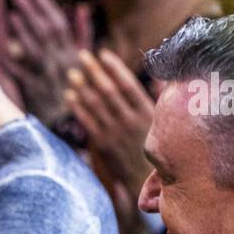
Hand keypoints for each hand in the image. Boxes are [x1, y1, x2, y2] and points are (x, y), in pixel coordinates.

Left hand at [0, 0, 92, 125]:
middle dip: (31, 12)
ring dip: (21, 28)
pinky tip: (3, 40)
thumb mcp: (86, 60)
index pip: (59, 24)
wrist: (71, 121)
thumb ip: (83, 33)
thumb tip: (80, 7)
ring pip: (32, 48)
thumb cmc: (80, 88)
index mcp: (73, 54)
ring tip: (10, 11)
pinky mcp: (33, 89)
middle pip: (44, 32)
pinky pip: (20, 69)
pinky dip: (11, 54)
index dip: (46, 6)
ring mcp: (45, 76)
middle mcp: (60, 63)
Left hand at [65, 48, 154, 200]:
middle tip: (82, 55)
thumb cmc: (158, 148)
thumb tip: (164, 77)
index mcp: (147, 112)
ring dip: (82, 86)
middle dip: (94, 71)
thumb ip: (157, 101)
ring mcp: (115, 133)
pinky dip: (77, 107)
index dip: (114, 68)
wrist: (147, 180)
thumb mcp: (163, 123)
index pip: (128, 84)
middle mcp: (130, 121)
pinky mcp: (103, 145)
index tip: (103, 53)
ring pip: (95, 105)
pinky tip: (69, 95)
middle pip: (108, 91)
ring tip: (72, 73)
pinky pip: (87, 122)